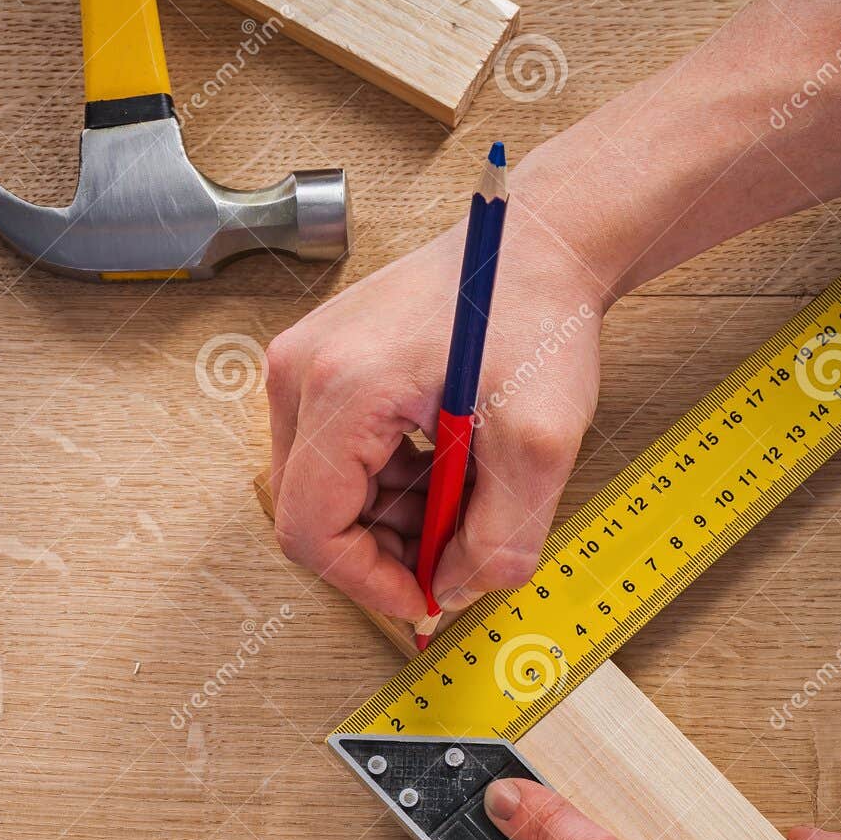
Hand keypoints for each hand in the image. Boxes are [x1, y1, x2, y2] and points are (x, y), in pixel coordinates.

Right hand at [264, 187, 606, 621]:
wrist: (537, 243)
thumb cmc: (535, 316)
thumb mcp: (538, 446)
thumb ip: (498, 540)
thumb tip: (454, 591)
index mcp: (343, 389)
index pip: (312, 530)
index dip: (367, 582)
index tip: (423, 596)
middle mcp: (302, 373)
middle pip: (310, 514)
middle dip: (380, 550)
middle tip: (451, 550)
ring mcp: (304, 366)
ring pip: (322, 491)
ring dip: (388, 517)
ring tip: (458, 495)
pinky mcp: (321, 365)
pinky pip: (335, 458)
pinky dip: (387, 483)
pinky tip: (441, 465)